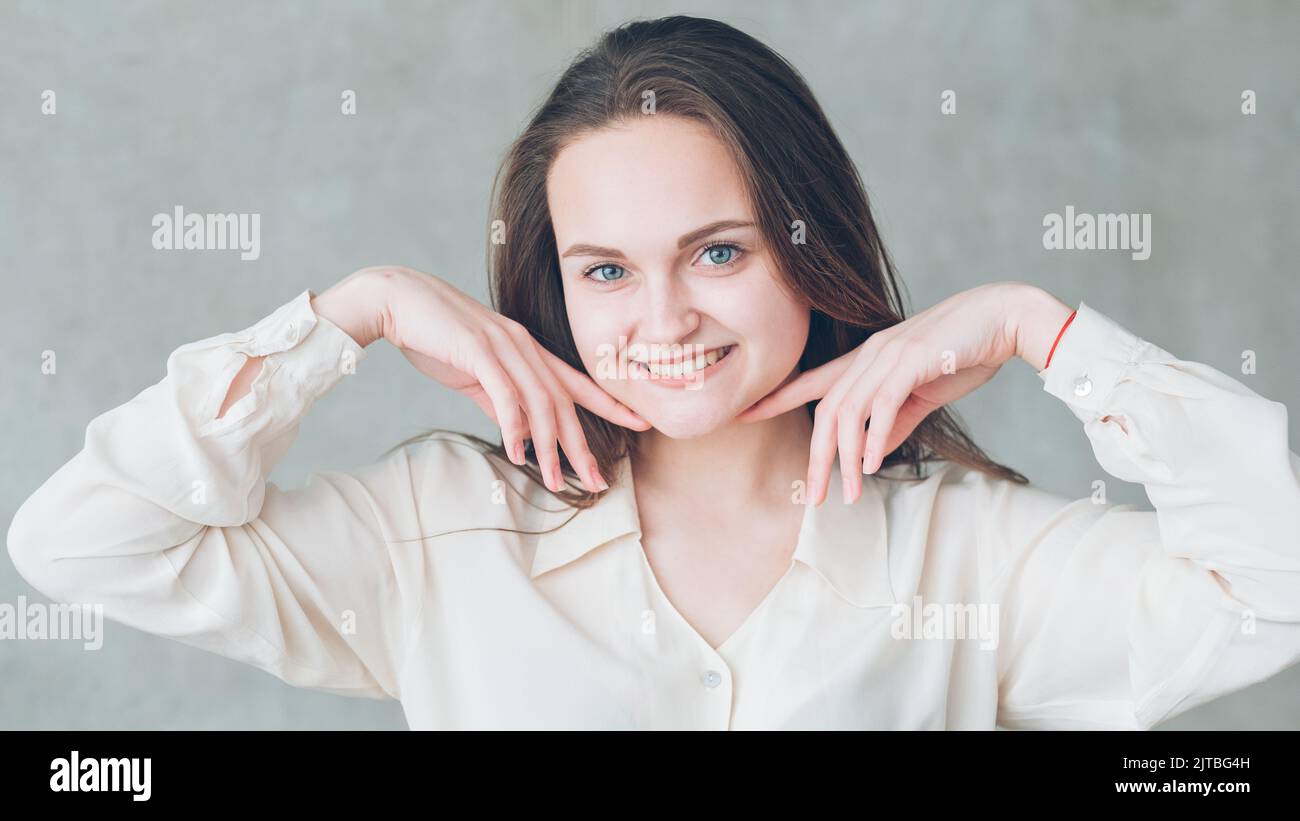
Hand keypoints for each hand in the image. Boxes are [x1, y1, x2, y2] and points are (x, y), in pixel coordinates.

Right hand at [312, 266, 650, 494]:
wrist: (396, 300)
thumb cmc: (434, 336)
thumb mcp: (474, 373)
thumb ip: (499, 401)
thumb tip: (521, 433)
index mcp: (527, 349)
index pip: (576, 382)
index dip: (610, 404)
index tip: (639, 423)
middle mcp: (523, 346)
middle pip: (565, 401)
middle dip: (583, 443)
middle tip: (599, 480)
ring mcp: (503, 346)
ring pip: (540, 401)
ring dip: (550, 446)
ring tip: (556, 480)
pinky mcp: (479, 349)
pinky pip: (505, 394)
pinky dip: (514, 426)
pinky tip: (517, 453)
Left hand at [736, 282, 1071, 504]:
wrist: (1003, 318)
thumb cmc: (963, 352)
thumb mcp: (922, 394)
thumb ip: (895, 421)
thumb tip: (871, 454)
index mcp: (867, 360)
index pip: (812, 382)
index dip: (777, 399)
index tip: (744, 415)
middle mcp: (869, 355)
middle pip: (826, 410)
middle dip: (816, 456)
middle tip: (813, 497)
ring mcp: (888, 356)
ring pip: (849, 412)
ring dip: (846, 458)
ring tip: (848, 493)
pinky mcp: (912, 361)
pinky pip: (882, 405)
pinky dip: (873, 438)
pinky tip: (870, 464)